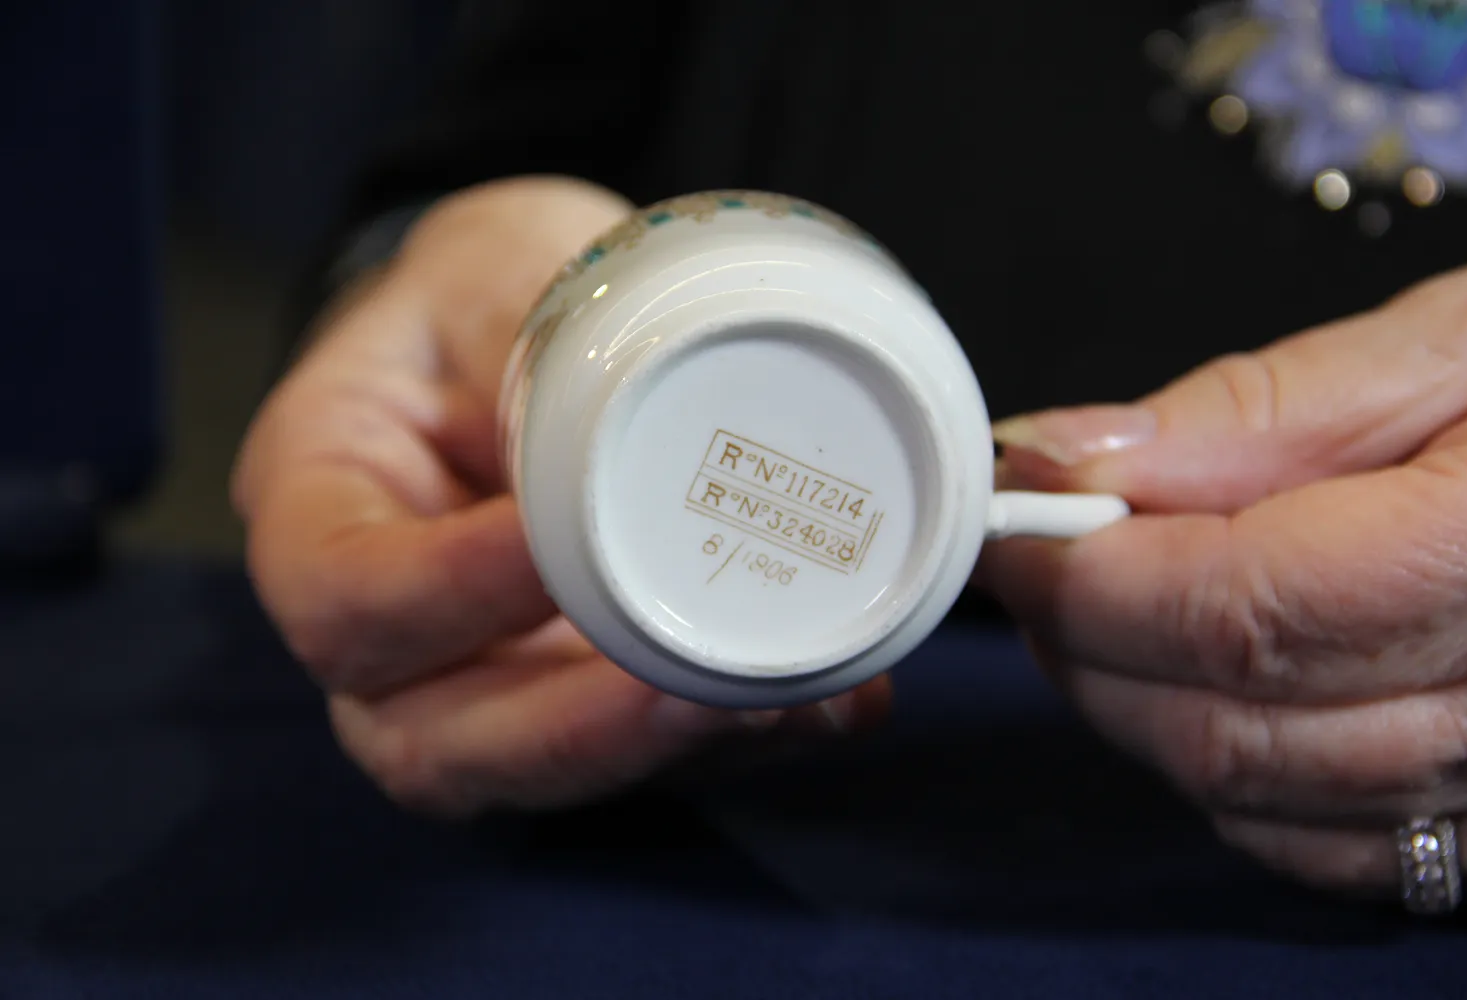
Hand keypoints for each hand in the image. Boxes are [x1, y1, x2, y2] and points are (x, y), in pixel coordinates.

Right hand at [232, 177, 887, 816]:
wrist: (517, 325)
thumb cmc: (483, 290)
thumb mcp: (493, 269)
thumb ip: (540, 342)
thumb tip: (648, 432)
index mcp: (317, 506)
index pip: (344, 597)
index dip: (448, 594)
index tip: (559, 543)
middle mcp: (384, 633)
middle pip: (432, 741)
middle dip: (579, 727)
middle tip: (706, 685)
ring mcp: (482, 679)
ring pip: (542, 770)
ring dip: (669, 749)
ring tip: (793, 700)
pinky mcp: (580, 695)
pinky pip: (645, 746)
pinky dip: (745, 733)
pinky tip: (834, 700)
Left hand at [981, 256, 1466, 896]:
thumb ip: (1269, 408)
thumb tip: (1076, 454)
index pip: (1251, 611)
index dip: (1094, 577)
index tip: (1015, 522)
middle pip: (1241, 726)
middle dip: (1090, 645)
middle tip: (1035, 558)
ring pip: (1270, 800)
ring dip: (1138, 709)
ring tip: (1099, 609)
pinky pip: (1340, 849)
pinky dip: (1230, 778)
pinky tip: (1196, 692)